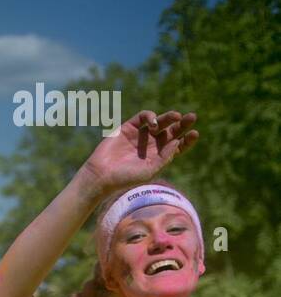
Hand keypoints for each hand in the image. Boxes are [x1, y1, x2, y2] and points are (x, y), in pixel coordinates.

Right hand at [83, 109, 198, 197]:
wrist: (102, 176)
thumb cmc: (125, 179)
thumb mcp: (149, 171)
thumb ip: (164, 158)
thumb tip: (177, 142)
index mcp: (158, 157)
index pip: (177, 145)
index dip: (187, 139)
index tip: (194, 134)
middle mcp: (151, 144)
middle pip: (171, 131)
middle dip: (182, 124)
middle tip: (191, 117)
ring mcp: (141, 135)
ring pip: (160, 122)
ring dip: (169, 117)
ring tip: (176, 116)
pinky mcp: (129, 127)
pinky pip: (143, 116)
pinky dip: (150, 116)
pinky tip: (152, 124)